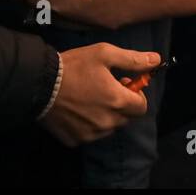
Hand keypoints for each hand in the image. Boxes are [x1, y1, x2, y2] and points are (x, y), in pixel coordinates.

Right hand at [36, 43, 157, 145]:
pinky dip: (87, 124)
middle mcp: (107, 122)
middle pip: (125, 117)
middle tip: (105, 87)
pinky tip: (76, 109)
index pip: (142, 106)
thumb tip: (156, 60)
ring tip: (89, 98)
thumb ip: (133, 59)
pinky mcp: (75, 140)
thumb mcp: (105, 54)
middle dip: (120, 103)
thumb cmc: (74, 66)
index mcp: (118, 102)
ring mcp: (90, 134)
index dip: (136, 94)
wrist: (39, 84)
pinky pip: (90, 134)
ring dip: (105, 115)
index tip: (123, 83)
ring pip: (108, 127)